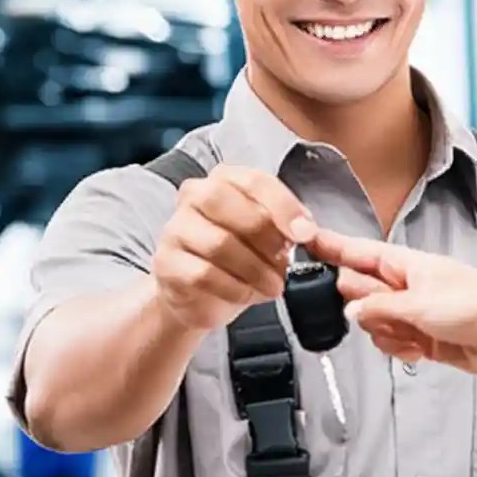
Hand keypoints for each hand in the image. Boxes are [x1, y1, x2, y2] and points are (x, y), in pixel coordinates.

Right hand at [152, 164, 316, 331]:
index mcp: (225, 180)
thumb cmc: (239, 259)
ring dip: (255, 269)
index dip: (283, 206)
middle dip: (264, 234)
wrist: (200, 296)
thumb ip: (292, 231)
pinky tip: (247, 294)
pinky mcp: (166, 264)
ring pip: (218, 242)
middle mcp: (194, 196)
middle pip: (225, 200)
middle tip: (285, 262)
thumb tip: (310, 233)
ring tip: (273, 286)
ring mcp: (175, 229)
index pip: (254, 180)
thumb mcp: (271, 239)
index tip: (306, 234)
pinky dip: (235, 289)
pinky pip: (204, 274)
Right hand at [309, 229, 476, 377]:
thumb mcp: (418, 303)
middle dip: (365, 304)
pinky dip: (398, 347)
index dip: (332, 247)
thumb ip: (378, 307)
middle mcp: (407, 284)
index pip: (358, 251)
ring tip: (410, 333)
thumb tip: (351, 307)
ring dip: (384, 331)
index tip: (306, 239)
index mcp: (406, 263)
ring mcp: (413, 310)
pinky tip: (417, 348)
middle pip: (361, 289)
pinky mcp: (420, 334)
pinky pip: (390, 340)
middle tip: (384, 310)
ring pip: (373, 320)